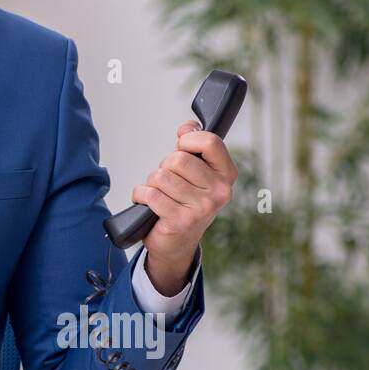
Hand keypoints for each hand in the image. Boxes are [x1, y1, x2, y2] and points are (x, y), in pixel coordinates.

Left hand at [131, 119, 237, 294]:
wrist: (177, 242)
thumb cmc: (183, 200)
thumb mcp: (194, 171)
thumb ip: (192, 145)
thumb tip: (188, 127)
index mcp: (226, 175)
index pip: (210, 142)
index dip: (188, 140)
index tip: (182, 147)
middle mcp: (220, 191)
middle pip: (178, 159)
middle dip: (165, 167)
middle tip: (169, 182)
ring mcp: (202, 208)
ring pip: (161, 176)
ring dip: (152, 184)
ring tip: (161, 195)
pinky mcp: (181, 221)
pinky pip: (150, 194)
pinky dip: (141, 196)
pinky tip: (148, 204)